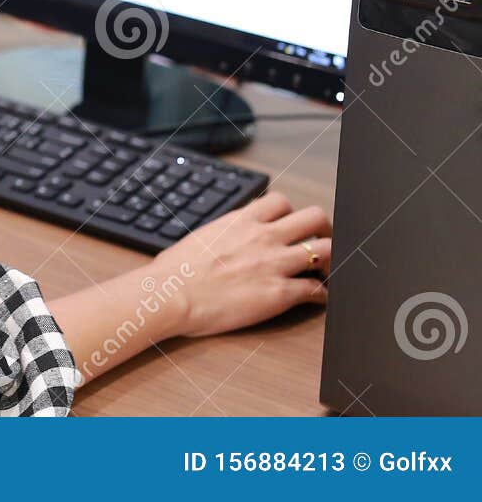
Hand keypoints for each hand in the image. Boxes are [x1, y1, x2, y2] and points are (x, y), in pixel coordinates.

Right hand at [153, 192, 330, 338]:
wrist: (171, 294)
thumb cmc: (175, 270)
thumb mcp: (201, 236)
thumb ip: (224, 231)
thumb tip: (225, 236)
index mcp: (241, 220)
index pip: (281, 201)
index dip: (290, 214)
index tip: (289, 227)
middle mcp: (264, 237)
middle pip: (316, 217)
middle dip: (324, 229)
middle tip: (319, 243)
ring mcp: (275, 264)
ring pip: (327, 250)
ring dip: (331, 261)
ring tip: (324, 272)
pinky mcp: (280, 293)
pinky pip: (317, 290)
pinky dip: (322, 295)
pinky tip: (317, 299)